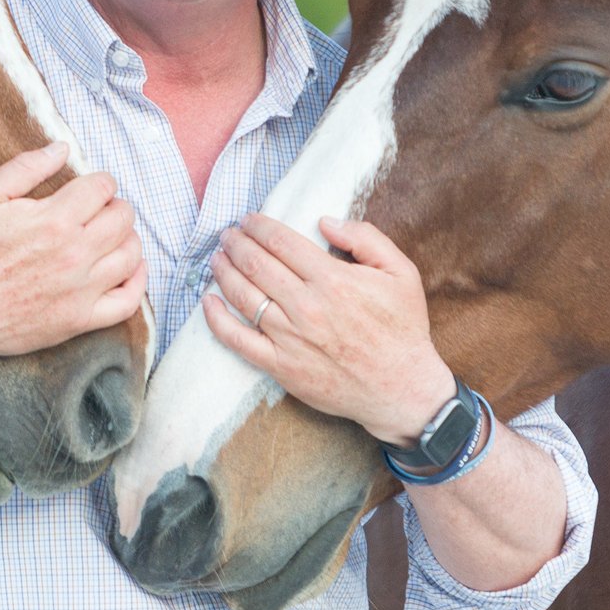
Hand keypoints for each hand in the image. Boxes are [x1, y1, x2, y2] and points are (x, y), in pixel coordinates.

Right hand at [0, 143, 144, 360]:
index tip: (91, 187)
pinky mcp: (80, 320)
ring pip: (130, 256)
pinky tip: (131, 270)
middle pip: (122, 219)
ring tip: (113, 236)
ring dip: (127, 239)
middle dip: (115, 207)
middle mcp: (75, 253)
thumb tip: (62, 149)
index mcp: (54, 219)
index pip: (101, 188)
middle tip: (101, 210)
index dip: (99, 182)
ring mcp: (81, 289)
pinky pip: (127, 302)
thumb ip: (25, 168)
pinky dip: (137, 282)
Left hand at [203, 214, 454, 446]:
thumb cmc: (402, 329)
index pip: (281, 242)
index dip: (259, 226)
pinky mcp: (280, 366)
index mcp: (332, 279)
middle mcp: (305, 305)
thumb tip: (325, 222)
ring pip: (243, 295)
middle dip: (236, 243)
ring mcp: (289, 337)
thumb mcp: (401, 272)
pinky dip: (217, 319)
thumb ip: (365, 238)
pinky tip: (208, 302)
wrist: (401, 389)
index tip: (248, 220)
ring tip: (217, 258)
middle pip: (256, 263)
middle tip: (227, 234)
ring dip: (223, 271)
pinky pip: (238, 340)